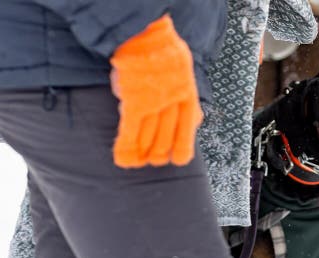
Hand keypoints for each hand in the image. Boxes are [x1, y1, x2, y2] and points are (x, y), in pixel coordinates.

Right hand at [110, 15, 202, 167]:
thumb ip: (189, 102)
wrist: (145, 35)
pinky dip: (125, 148)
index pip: (186, 135)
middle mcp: (172, 104)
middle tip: (151, 159)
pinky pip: (130, 131)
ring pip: (148, 139)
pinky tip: (123, 159)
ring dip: (142, 152)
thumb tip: (196, 124)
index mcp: (188, 99)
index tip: (174, 160)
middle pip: (165, 140)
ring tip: (138, 160)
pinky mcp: (134, 101)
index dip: (180, 152)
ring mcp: (152, 104)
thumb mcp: (187, 79)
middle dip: (157, 154)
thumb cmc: (166, 56)